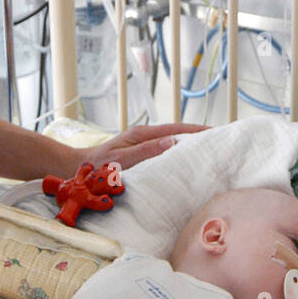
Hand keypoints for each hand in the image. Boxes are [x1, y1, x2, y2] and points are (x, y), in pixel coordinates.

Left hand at [79, 123, 207, 171]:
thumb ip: (146, 151)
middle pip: (177, 132)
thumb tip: (173, 142)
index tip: (216, 132)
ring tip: (208, 151)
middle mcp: (144, 136)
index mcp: (143, 134)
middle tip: (219, 141)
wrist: (78, 169)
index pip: (176, 129)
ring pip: (172, 141)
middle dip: (198, 136)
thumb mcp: (123, 160)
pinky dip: (178, 153)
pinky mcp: (140, 153)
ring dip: (189, 145)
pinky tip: (185, 161)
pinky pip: (164, 150)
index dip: (197, 131)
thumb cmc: (99, 167)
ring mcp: (142, 144)